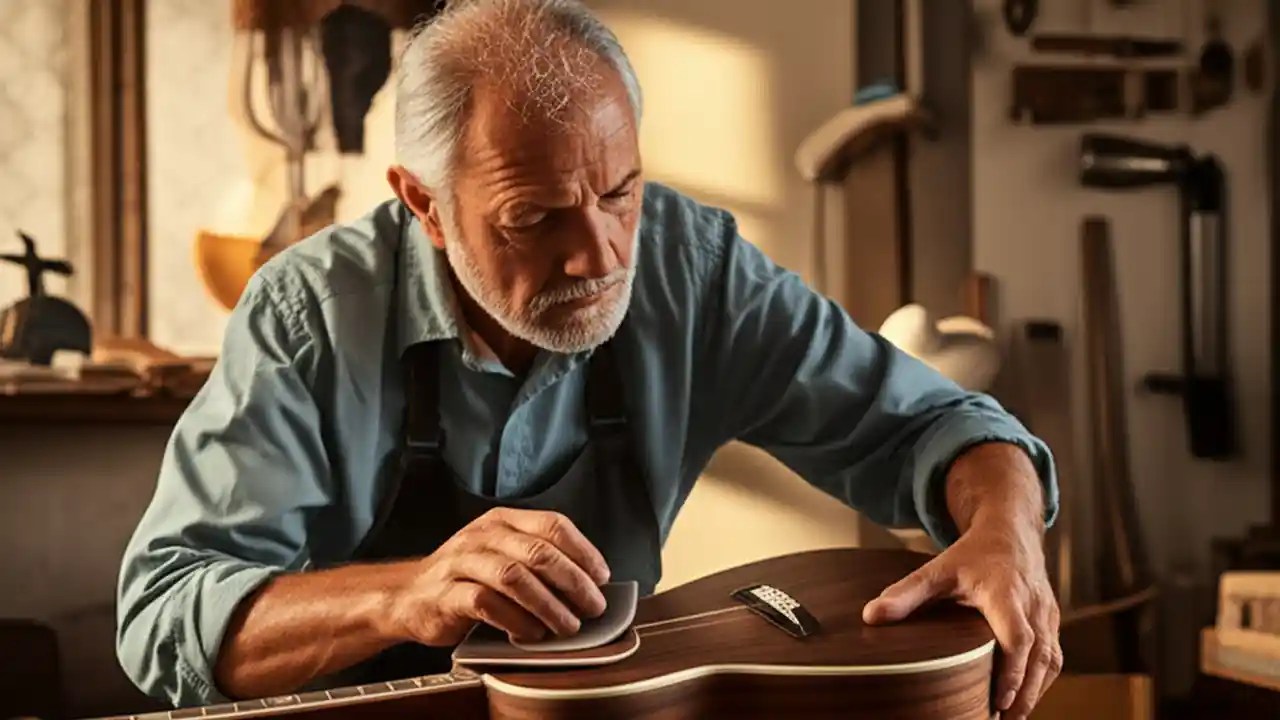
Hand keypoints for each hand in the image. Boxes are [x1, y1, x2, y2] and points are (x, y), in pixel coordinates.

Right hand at [387, 508, 610, 645]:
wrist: (408, 595)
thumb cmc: (466, 578)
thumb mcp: (501, 556)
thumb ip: (536, 561)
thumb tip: (589, 585)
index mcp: (503, 521)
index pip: (553, 525)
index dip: (583, 551)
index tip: (601, 577)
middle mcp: (483, 536)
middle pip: (538, 551)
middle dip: (573, 581)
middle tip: (592, 607)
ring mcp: (463, 562)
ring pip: (514, 576)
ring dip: (548, 604)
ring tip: (567, 625)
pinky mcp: (447, 593)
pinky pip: (487, 603)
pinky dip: (515, 620)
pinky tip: (531, 634)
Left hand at [861, 519, 1060, 719]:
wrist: (1009, 533)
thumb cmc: (972, 555)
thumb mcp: (936, 570)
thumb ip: (905, 593)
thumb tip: (871, 616)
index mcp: (1005, 593)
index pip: (1018, 637)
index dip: (1012, 672)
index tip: (1000, 701)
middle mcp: (1032, 605)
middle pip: (1039, 657)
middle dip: (1024, 694)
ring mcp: (1046, 614)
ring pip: (1050, 661)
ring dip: (1034, 693)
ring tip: (1011, 719)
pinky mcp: (1051, 622)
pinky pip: (1053, 658)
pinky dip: (1040, 682)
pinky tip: (1022, 700)